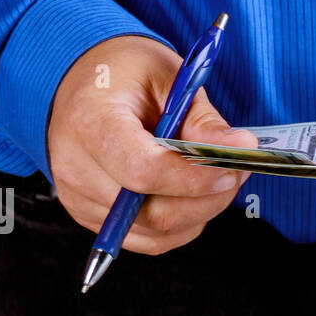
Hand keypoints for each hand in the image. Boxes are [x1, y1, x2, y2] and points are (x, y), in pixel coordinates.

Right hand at [47, 35, 256, 254]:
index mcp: (88, 122)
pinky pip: (150, 239)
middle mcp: (75, 168)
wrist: (83, 86)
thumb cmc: (124, 75)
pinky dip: (182, 224)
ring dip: (200, 212)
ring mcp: (80, 200)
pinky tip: (194, 195)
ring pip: (157, 231)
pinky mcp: (92, 219)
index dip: (193, 178)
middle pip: (152, 211)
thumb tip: (240, 150)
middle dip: (207, 198)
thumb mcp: (169, 78)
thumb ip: (203, 120)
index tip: (230, 169)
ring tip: (218, 179)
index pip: (143, 171)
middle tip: (237, 172)